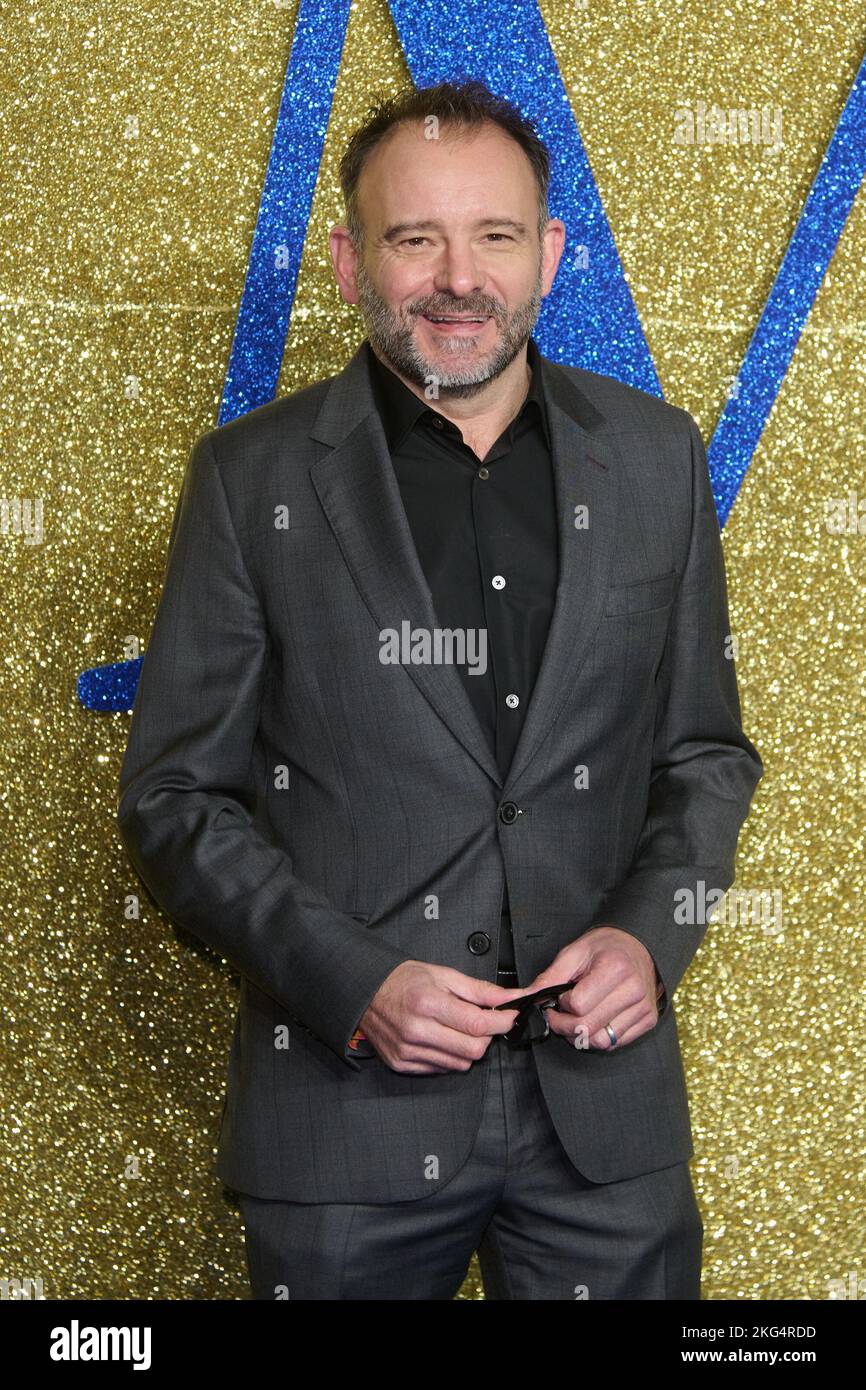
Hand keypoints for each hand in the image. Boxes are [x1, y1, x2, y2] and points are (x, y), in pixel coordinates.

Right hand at [357, 961, 524, 1073]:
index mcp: (427, 1003)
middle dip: (487, 1037)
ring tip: (458, 1028)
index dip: (501, 1021)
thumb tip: (511, 997)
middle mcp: (416, 1031)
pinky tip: (441, 1038)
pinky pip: (441, 1068)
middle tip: (482, 1021)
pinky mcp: (402, 1064)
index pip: (477, 1024)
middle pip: (473, 1050)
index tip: (510, 1015)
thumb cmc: (405, 981)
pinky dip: (450, 1056)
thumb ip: (480, 990)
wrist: (367, 992)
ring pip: (460, 1064)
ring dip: (468, 1047)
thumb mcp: (444, 975)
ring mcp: (408, 1051)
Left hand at [521, 926, 660, 1050]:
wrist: (639, 946)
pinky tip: (595, 1019)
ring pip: (602, 1042)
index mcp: (615, 968)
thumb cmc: (606, 947)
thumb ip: (549, 978)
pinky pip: (615, 1043)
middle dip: (564, 1026)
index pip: (578, 1006)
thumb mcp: (574, 953)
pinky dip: (599, 1036)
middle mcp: (633, 990)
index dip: (561, 1005)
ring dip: (581, 1036)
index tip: (558, 998)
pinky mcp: (648, 1020)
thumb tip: (523, 998)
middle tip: (559, 1014)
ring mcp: (643, 1008)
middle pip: (588, 1028)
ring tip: (577, 1018)